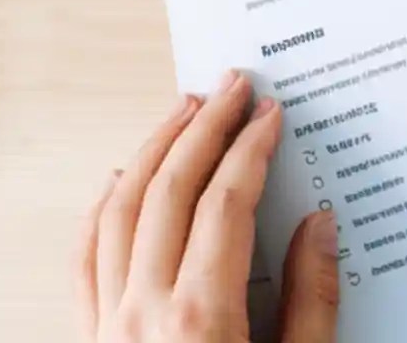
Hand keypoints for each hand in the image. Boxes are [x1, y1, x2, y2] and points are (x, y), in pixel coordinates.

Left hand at [76, 71, 340, 342]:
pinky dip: (105, 207)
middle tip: (230, 89)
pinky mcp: (93, 337)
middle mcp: (146, 313)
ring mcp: (110, 325)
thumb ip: (312, 301)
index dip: (250, 150)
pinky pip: (86, 257)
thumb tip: (319, 227)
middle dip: (204, 130)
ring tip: (184, 112)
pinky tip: (121, 179)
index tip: (267, 115)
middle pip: (170, 193)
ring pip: (120, 213)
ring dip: (155, 152)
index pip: (226, 206)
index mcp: (203, 319)